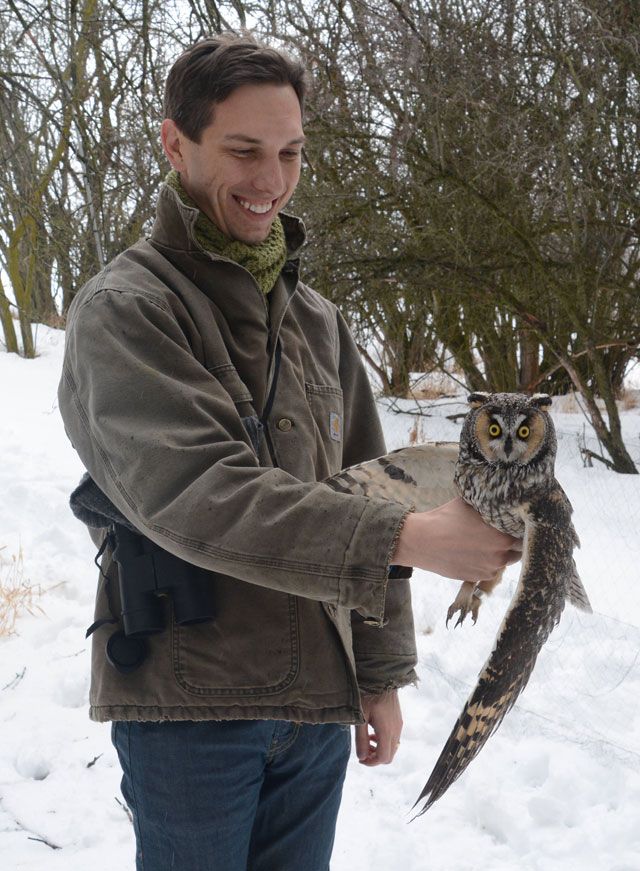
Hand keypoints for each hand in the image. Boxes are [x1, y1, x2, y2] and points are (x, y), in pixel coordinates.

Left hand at [355, 690, 402, 765]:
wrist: (382, 678)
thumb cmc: (368, 695)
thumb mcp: (361, 717)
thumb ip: (361, 738)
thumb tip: (362, 757)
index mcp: (387, 731)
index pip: (383, 758)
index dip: (371, 762)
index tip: (360, 758)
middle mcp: (396, 730)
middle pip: (389, 756)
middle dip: (376, 758)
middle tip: (363, 750)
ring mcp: (399, 725)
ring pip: (393, 748)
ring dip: (380, 749)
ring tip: (368, 740)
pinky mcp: (399, 720)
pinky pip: (394, 738)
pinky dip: (384, 741)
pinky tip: (374, 731)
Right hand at [392, 497, 521, 581]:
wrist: (421, 541)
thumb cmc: (444, 518)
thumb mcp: (468, 504)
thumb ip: (488, 505)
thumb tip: (499, 499)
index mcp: (503, 535)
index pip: (525, 534)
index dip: (520, 528)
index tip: (515, 523)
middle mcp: (500, 555)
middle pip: (519, 550)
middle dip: (514, 542)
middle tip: (503, 533)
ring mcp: (489, 569)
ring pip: (505, 561)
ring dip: (501, 553)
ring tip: (487, 543)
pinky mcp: (477, 577)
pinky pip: (491, 570)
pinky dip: (488, 563)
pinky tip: (475, 552)